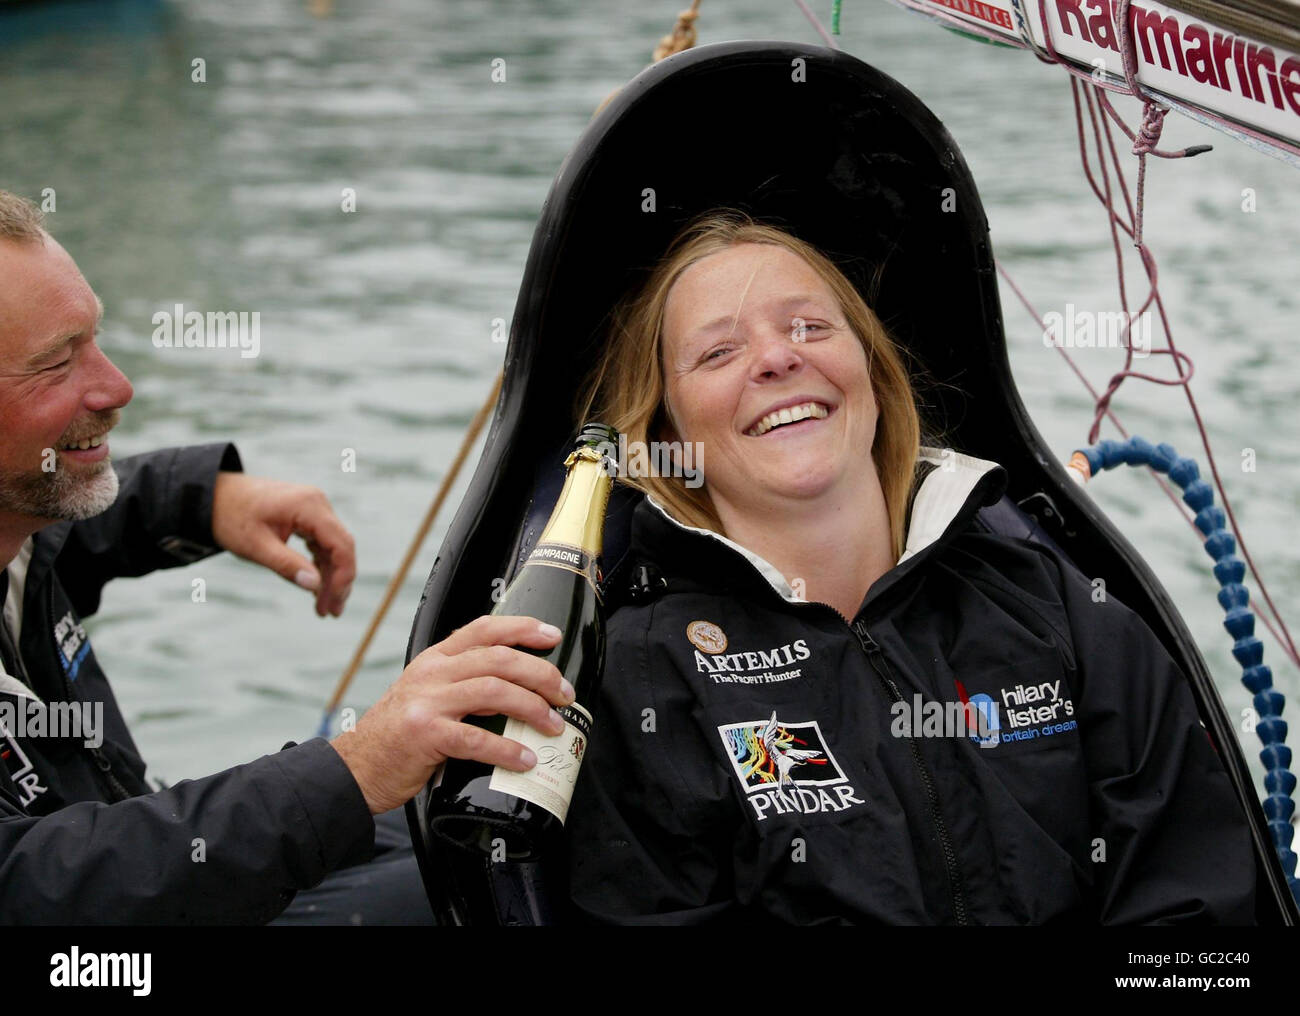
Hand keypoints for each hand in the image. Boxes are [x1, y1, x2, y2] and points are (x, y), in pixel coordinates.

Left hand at [210, 471, 355, 616]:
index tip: (333, 603)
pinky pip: (322, 543)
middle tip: (331, 612)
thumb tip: (315, 586)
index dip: (342, 576)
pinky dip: (320, 565)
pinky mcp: (307, 516)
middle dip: (338, 582)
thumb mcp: (256, 546)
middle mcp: (318, 504)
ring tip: (323, 606)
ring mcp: (314, 509)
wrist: (214, 497)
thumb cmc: (232, 518)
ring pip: (334, 548)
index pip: (341, 544)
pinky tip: (315, 586)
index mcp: (309, 506)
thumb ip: (286, 565)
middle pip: (342, 547)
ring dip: (330, 576)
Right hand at [329, 615, 572, 814]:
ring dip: (532, 708)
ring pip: (493, 690)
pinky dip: (507, 749)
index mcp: (435, 659)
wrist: (355, 769)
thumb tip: (517, 690)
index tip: (553, 634)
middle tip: (565, 693)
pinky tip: (524, 759)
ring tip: (553, 726)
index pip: (483, 629)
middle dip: (540, 673)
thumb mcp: (426, 695)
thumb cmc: (398, 736)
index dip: (522, 627)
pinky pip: (476, 739)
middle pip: (498, 658)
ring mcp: (427, 702)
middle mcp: (432, 673)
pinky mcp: (424, 735)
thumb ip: (462, 685)